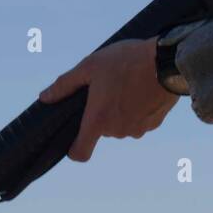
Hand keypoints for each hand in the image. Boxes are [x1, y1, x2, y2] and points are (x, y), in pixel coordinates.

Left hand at [38, 38, 179, 161]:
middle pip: (101, 130)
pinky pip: (139, 120)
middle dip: (101, 112)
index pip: (80, 152)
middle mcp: (117, 130)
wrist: (168, 61)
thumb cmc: (126, 61)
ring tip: (125, 83)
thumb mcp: (90, 65)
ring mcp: (138, 129)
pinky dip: (137, 109)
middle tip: (106, 86)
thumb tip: (44, 98)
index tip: (72, 137)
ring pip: (121, 124)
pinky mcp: (155, 123)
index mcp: (99, 119)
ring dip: (120, 110)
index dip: (73, 148)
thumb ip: (65, 84)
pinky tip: (140, 87)